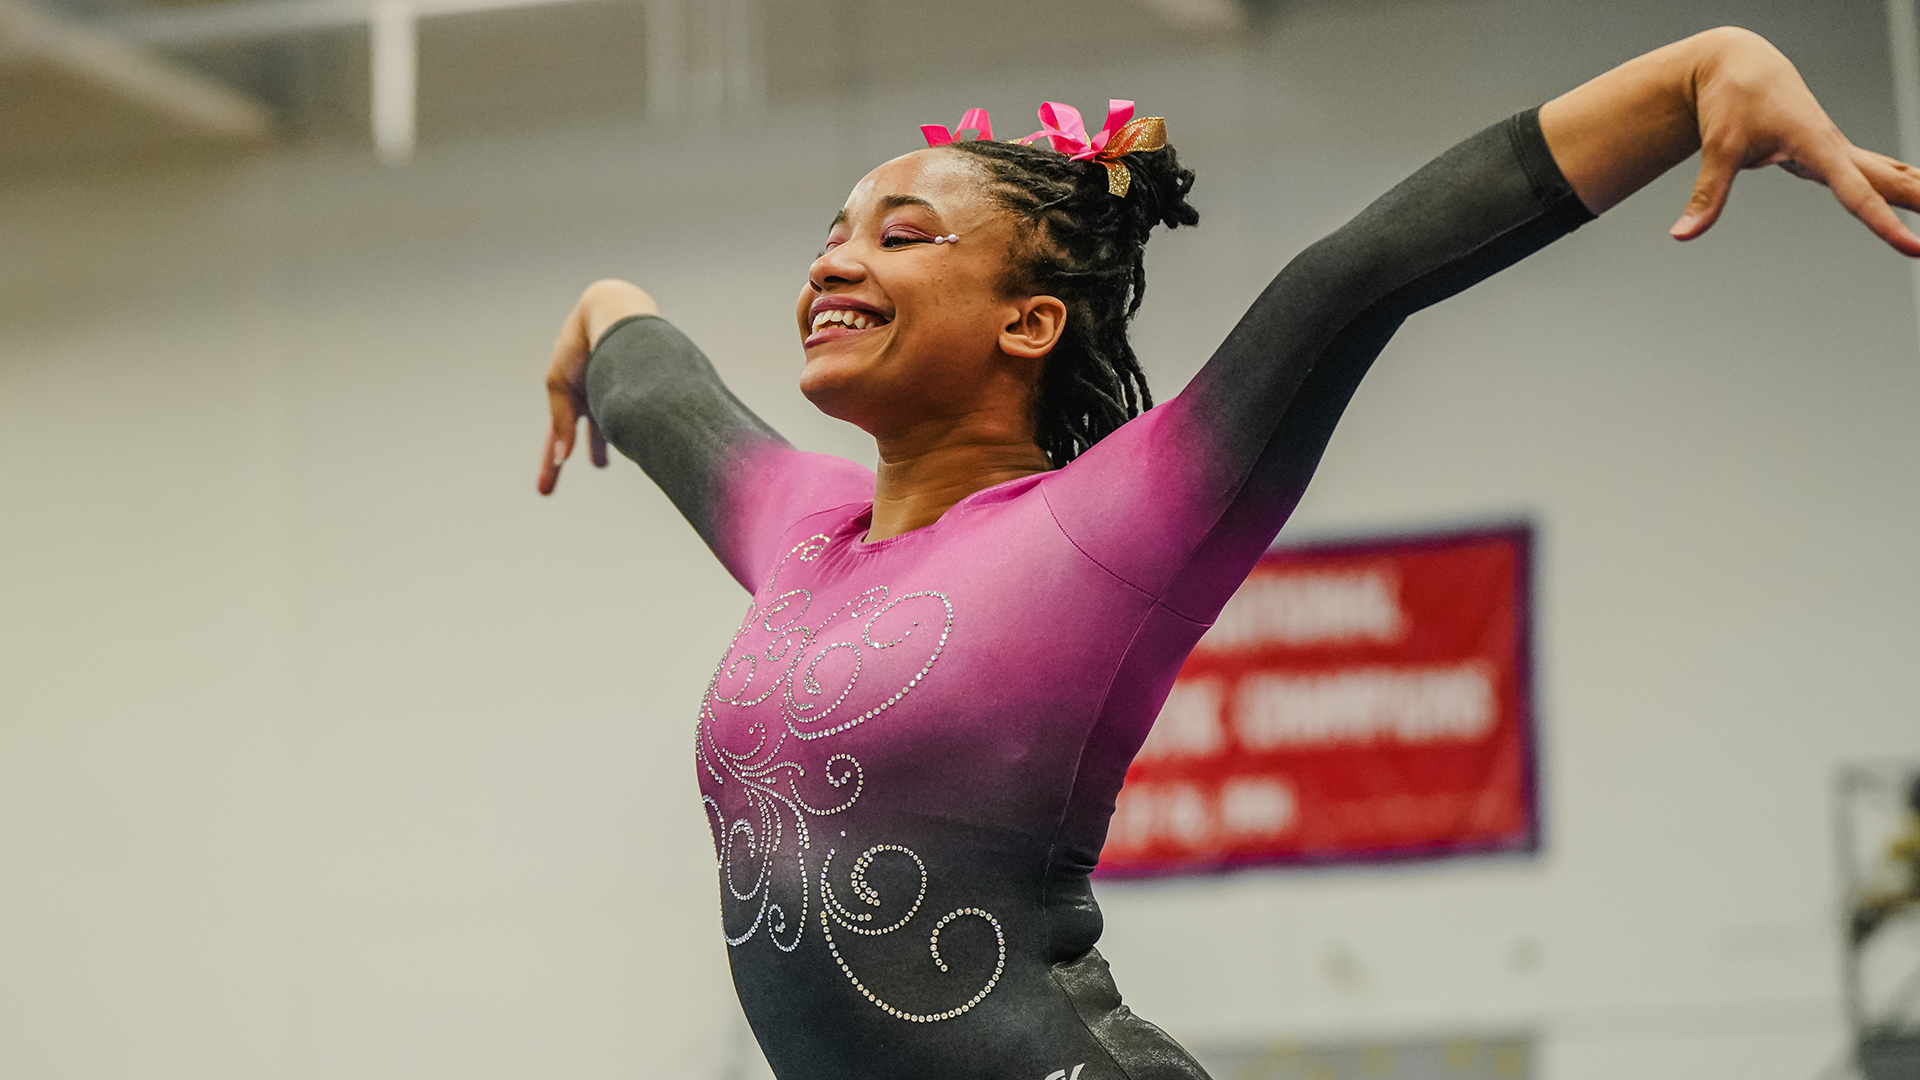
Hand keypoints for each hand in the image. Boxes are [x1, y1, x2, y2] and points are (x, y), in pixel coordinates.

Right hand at [538, 279, 658, 494]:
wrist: (611, 312)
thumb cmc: (578, 344)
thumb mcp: (560, 384)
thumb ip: (563, 421)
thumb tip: (565, 457)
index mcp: (566, 398)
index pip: (556, 440)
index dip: (551, 465)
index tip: (544, 492)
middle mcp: (584, 397)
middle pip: (572, 436)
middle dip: (565, 457)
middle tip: (553, 486)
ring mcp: (605, 392)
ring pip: (603, 426)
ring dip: (600, 444)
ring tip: (599, 463)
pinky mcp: (628, 387)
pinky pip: (628, 413)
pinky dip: (630, 428)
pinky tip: (640, 438)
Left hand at [1540, 27, 1919, 255]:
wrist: (1738, 62)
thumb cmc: (1731, 99)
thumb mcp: (1718, 148)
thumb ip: (1707, 195)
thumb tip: (1682, 234)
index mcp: (1817, 145)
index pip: (1857, 194)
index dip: (1884, 223)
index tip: (1913, 248)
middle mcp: (1834, 147)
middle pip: (1890, 180)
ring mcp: (1834, 150)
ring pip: (1888, 172)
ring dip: (1917, 192)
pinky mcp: (1826, 153)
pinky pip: (1870, 173)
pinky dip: (1896, 184)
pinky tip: (1914, 195)